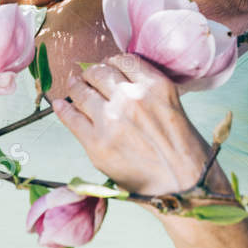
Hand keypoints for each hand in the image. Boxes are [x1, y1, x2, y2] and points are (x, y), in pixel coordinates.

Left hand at [51, 53, 212, 196]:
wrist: (185, 186)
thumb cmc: (186, 152)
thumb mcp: (174, 107)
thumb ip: (149, 93)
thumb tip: (121, 84)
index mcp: (155, 86)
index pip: (124, 60)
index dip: (112, 62)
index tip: (108, 65)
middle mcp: (132, 98)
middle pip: (100, 72)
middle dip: (93, 73)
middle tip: (88, 76)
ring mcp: (111, 120)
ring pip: (82, 91)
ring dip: (76, 86)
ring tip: (74, 85)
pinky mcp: (96, 144)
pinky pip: (72, 118)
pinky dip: (64, 108)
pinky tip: (60, 104)